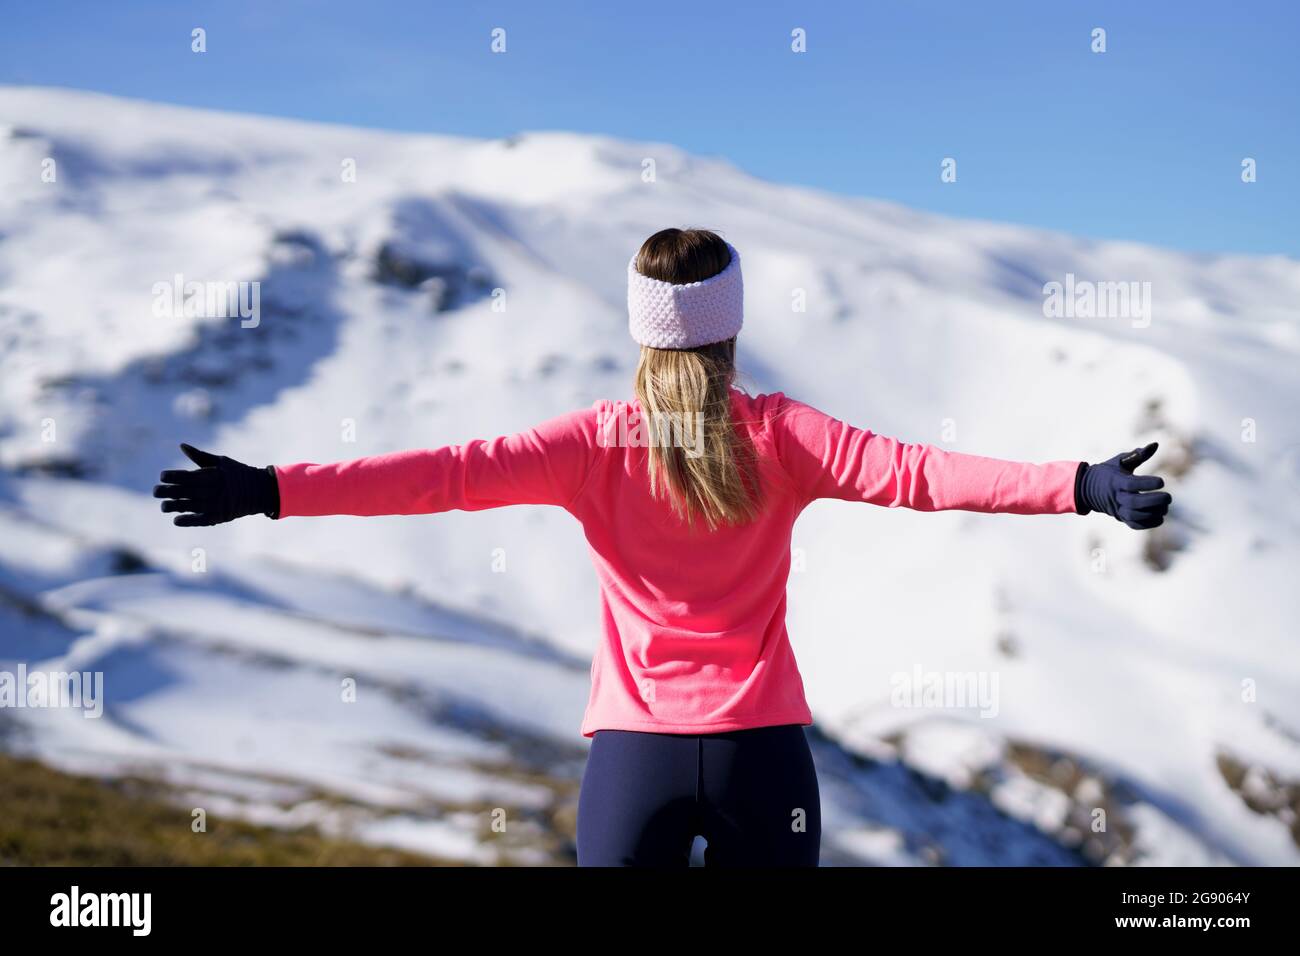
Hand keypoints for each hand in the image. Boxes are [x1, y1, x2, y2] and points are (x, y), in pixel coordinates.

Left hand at [154, 443, 279, 525]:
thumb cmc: (238, 473)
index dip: (173, 477)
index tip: (162, 477)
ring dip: (174, 506)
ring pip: (190, 506)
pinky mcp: (221, 516)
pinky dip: (188, 520)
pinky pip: (201, 520)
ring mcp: (218, 504)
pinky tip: (177, 519)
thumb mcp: (222, 461)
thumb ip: (200, 456)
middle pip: (185, 491)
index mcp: (214, 474)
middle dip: (168, 491)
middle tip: (155, 491)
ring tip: (163, 506)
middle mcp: (215, 489)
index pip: (188, 476)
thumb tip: (181, 446)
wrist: (261, 491)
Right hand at [1076, 441, 1171, 529]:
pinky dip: (1148, 524)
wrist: (1087, 489)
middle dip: (1154, 501)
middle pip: (1135, 503)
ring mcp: (1117, 509)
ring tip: (1165, 507)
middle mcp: (1115, 496)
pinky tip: (1160, 517)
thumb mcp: (1120, 460)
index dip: (1148, 484)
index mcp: (1115, 481)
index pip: (1132, 484)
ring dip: (1154, 513)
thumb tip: (1156, 445)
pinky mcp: (1120, 517)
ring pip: (1135, 515)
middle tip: (1169, 497)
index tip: (1162, 482)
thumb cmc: (1108, 472)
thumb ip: (1138, 454)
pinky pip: (1134, 525)